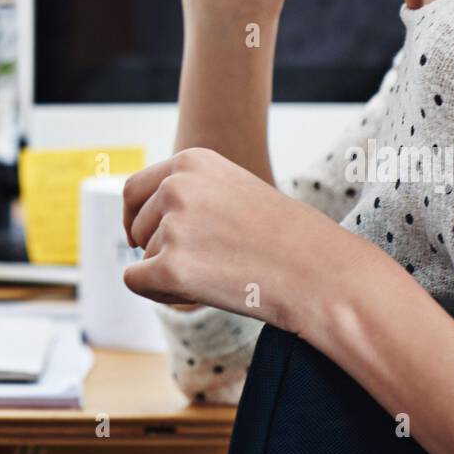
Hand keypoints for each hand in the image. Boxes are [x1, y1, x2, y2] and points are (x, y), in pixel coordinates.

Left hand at [121, 146, 322, 330]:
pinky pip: (137, 282)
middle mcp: (176, 186)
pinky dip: (160, 293)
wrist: (319, 271)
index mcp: (192, 161)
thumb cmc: (284, 237)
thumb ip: (189, 196)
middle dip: (155, 248)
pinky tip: (200, 292)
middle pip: (136, 225)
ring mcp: (172, 225)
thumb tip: (138, 222)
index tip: (143, 236)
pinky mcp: (171, 267)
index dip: (136, 218)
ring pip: (143, 257)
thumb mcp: (232, 193)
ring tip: (220, 274)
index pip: (134, 189)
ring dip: (168, 272)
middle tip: (199, 264)